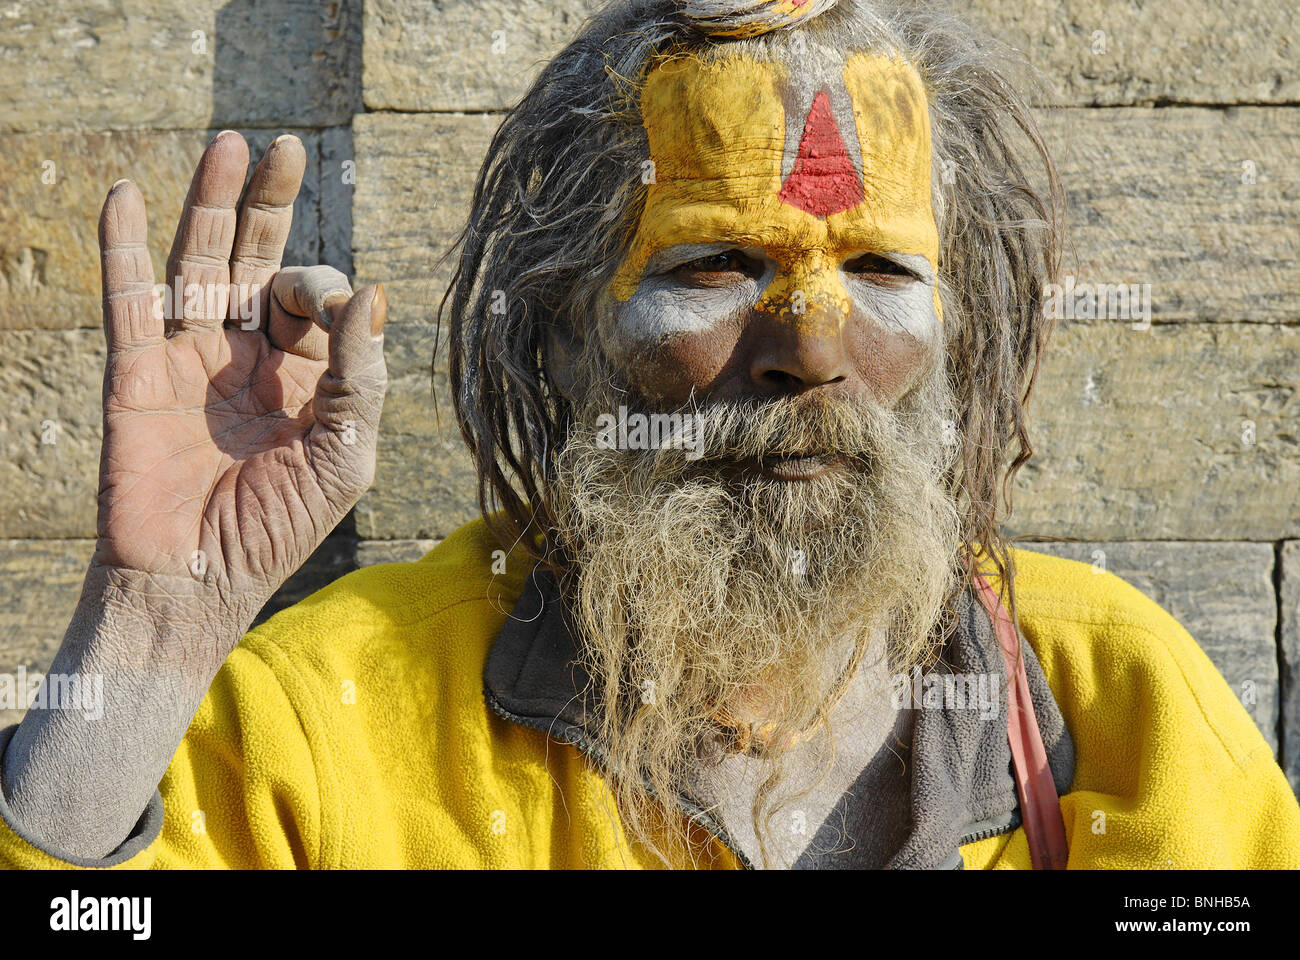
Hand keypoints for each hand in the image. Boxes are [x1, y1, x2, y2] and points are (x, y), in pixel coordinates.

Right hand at [94, 130, 385, 662]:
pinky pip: (128, 300)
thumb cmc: (279, 527)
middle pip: (257, 262)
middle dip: (272, 206)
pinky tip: (131, 197)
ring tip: (228, 145)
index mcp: (305, 376)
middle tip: (286, 147)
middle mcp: (248, 358)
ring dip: (211, 204)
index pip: (316, 303)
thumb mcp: (345, 453)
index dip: (324, 292)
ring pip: (199, 265)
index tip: (324, 314)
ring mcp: (189, 360)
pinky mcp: (136, 372)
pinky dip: (126, 249)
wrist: (196, 581)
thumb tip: (373, 291)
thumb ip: (362, 374)